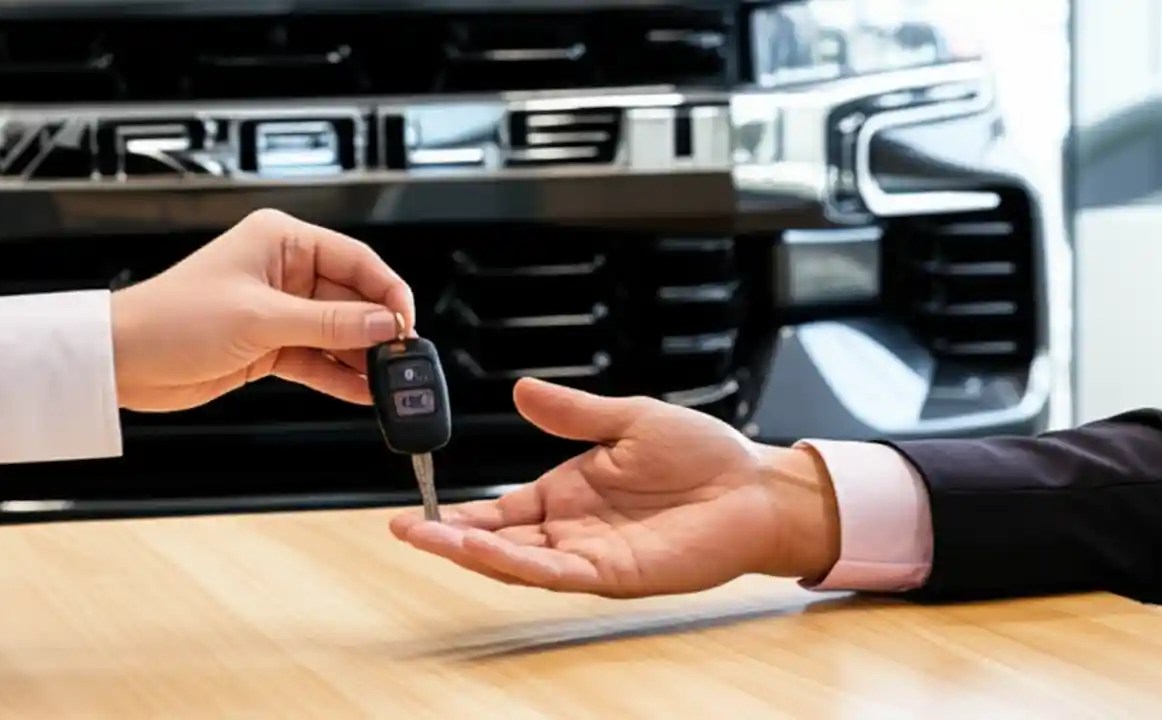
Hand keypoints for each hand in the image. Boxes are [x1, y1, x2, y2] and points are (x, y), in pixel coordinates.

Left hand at [110, 209, 413, 410]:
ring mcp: (279, 311)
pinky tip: (363, 392)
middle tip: (402, 360)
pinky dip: (339, 376)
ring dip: (362, 358)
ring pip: (339, 333)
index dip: (387, 292)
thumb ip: (328, 324)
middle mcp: (285, 272)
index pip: (356, 260)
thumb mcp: (260, 319)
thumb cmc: (173, 318)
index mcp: (282, 242)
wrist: (123, 361)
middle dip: (377, 331)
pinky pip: (319, 359)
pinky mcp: (271, 346)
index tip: (406, 323)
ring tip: (388, 383)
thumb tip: (380, 324)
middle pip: (352, 299)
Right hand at [390, 378, 840, 597]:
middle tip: (406, 529)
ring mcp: (592, 555)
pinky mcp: (616, 574)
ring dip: (473, 552)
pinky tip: (486, 551)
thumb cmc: (703, 457)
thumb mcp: (627, 419)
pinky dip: (518, 564)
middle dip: (450, 537)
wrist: (755, 487)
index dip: (460, 512)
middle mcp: (574, 529)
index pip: (502, 509)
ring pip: (518, 561)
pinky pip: (557, 572)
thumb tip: (523, 390)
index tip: (419, 508)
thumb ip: (573, 413)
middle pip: (499, 541)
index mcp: (570, 493)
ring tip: (430, 539)